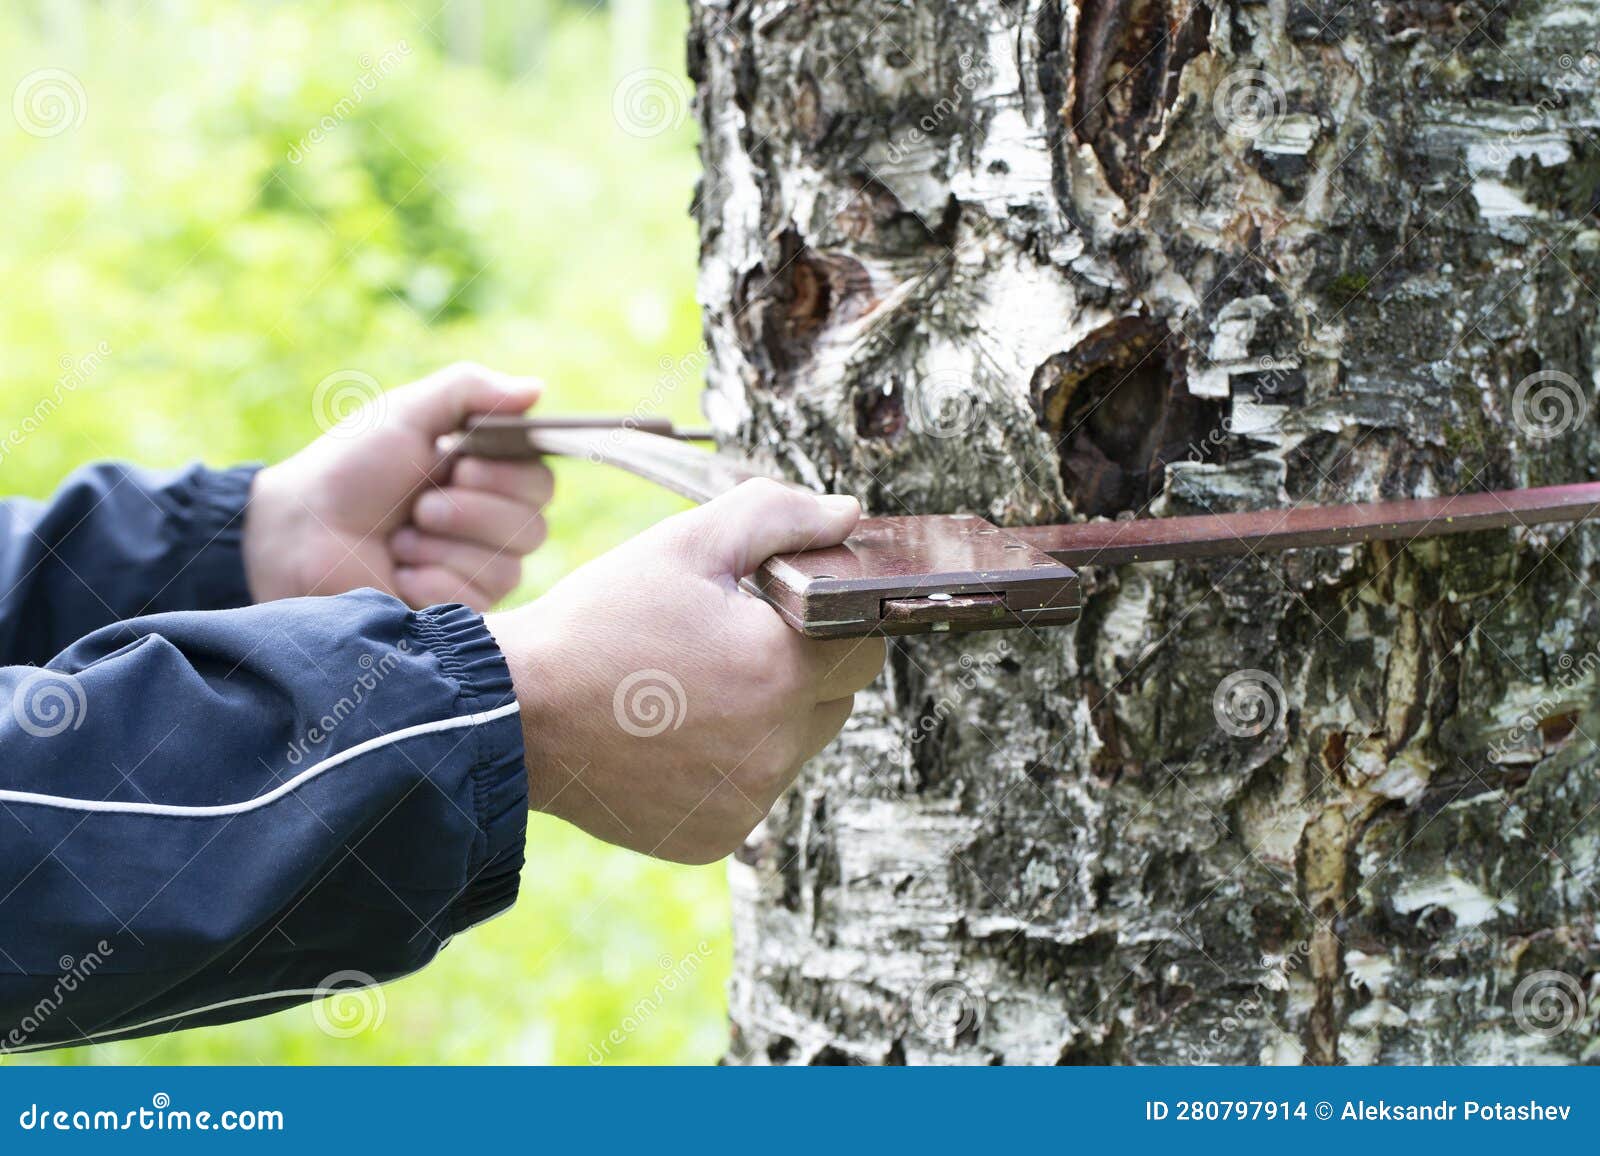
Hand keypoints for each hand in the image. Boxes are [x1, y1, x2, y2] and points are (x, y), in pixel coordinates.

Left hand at [244, 363, 552, 609]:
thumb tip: (537, 388)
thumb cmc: (350, 469)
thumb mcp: (407, 412)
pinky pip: (474, 599)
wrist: (299, 531)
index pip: (542, 482)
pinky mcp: (455, 613)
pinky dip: (427, 580)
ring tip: (399, 540)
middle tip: (420, 505)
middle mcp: (492, 527)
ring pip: (507, 567)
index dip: (507, 476)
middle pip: (534, 528)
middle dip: (470, 512)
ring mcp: (477, 573)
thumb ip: (471, 390)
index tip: (460, 462)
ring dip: (440, 547)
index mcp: (488, 477)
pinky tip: (396, 572)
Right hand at [485, 479, 885, 863]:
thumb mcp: (685, 544)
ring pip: (795, 748)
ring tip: (693, 690)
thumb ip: (778, 517)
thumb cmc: (598, 622)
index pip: (865, 644)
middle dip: (801, 668)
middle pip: (836, 699)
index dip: (829, 620)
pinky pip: (752, 793)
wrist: (515, 713)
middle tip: (727, 645)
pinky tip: (675, 738)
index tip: (778, 610)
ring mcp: (748, 801)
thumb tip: (846, 514)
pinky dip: (728, 767)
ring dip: (767, 718)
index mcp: (781, 670)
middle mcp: (776, 747)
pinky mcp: (716, 838)